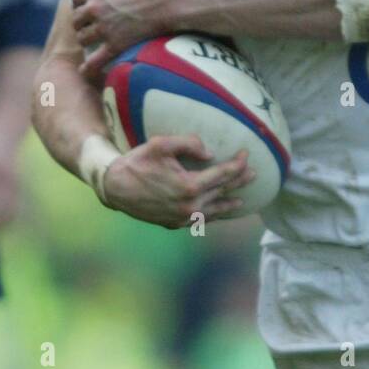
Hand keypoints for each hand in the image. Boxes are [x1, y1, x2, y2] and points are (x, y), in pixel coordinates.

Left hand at [72, 0, 176, 80]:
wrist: (169, 0)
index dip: (83, 1)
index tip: (90, 4)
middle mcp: (93, 9)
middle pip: (76, 19)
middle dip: (82, 20)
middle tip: (91, 22)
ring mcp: (103, 28)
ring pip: (83, 38)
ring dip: (86, 38)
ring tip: (94, 40)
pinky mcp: (115, 45)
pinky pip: (96, 60)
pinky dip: (89, 66)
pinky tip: (85, 69)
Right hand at [103, 137, 254, 228]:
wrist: (114, 187)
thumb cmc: (137, 162)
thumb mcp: (161, 144)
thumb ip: (189, 143)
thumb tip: (210, 154)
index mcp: (189, 186)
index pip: (223, 175)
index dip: (238, 164)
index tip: (245, 153)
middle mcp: (189, 206)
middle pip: (222, 192)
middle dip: (239, 182)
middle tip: (254, 173)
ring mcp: (182, 218)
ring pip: (214, 211)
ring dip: (229, 204)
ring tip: (242, 200)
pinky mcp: (174, 224)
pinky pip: (200, 220)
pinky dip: (212, 216)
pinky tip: (217, 213)